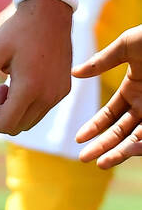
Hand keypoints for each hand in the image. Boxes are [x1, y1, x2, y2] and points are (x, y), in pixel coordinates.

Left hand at [0, 0, 71, 133]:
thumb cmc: (18, 30)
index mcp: (30, 88)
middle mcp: (48, 96)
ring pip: (32, 120)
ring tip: (9, 82)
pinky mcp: (64, 89)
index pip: (6, 123)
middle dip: (0, 114)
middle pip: (19, 126)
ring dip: (15, 110)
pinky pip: (43, 108)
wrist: (49, 13)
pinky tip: (23, 79)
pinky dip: (28, 104)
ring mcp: (59, 94)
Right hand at [74, 27, 141, 167]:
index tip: (78, 138)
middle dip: (102, 146)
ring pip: (136, 140)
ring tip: (102, 162)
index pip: (109, 116)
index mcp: (132, 91)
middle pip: (119, 132)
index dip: (93, 127)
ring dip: (119, 153)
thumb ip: (100, 62)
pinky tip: (127, 150)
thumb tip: (74, 73)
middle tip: (84, 159)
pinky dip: (140, 146)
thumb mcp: (126, 47)